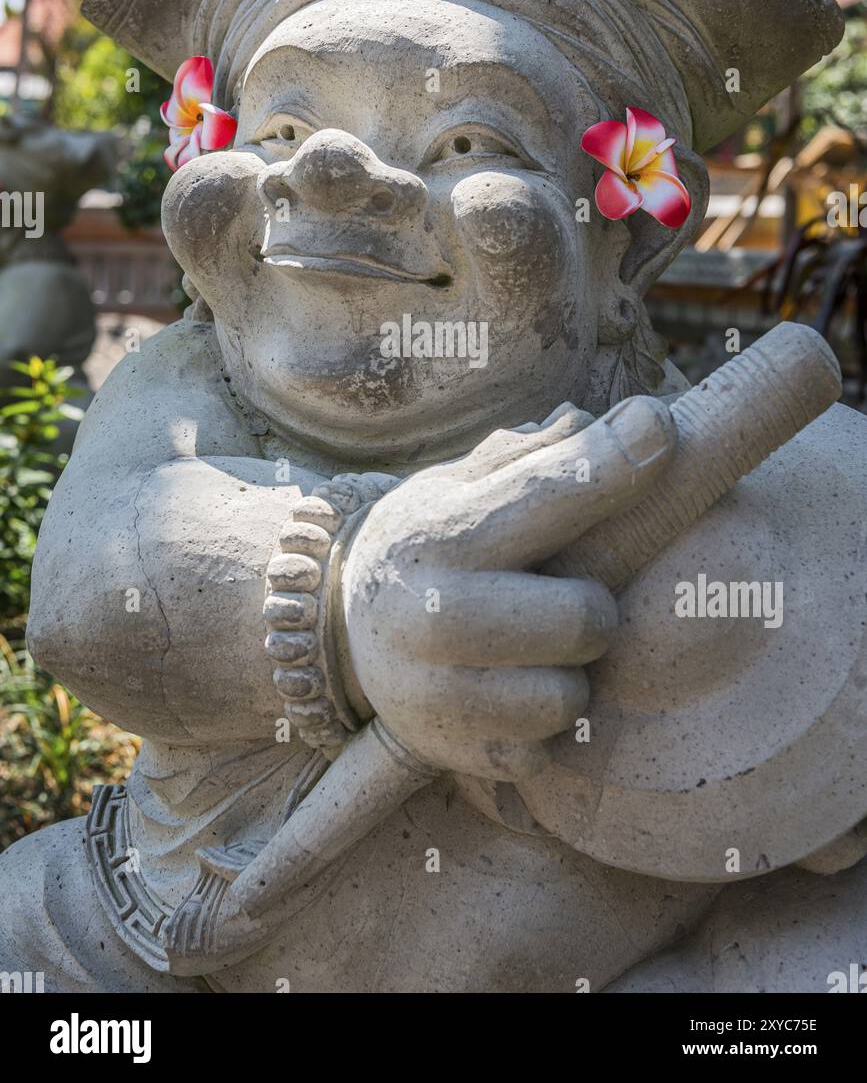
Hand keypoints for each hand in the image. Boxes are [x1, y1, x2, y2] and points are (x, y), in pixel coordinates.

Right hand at [340, 397, 673, 781]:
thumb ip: (538, 456)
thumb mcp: (461, 487)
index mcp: (441, 535)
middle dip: (593, 609)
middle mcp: (430, 614)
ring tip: (529, 653)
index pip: (546, 495)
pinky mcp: (450, 755)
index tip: (661, 427)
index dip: (612, 462)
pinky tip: (504, 694)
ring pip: (569, 697)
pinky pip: (543, 751)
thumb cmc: (430, 548)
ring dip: (567, 674)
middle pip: (585, 620)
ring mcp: (436, 694)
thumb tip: (627, 423)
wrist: (341, 633)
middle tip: (563, 600)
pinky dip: (537, 726)